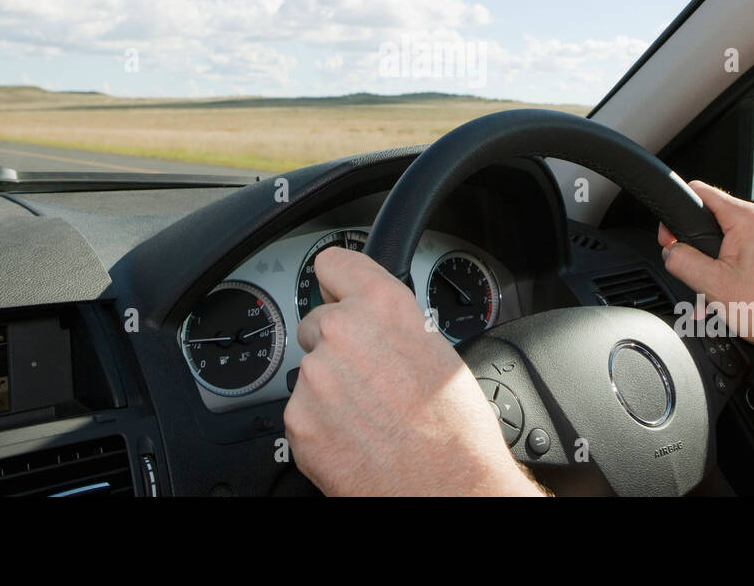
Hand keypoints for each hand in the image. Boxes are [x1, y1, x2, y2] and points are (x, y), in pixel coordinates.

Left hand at [283, 246, 543, 495]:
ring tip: (370, 416)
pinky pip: (301, 412)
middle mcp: (343, 332)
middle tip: (369, 378)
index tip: (335, 289)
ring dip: (330, 389)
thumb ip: (395, 325)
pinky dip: (321, 425)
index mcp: (384, 306)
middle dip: (336, 346)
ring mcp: (315, 377)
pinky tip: (356, 437)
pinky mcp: (297, 419)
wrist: (446, 489)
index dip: (336, 281)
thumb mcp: (438, 350)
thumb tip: (378, 325)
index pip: (334, 264)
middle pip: (317, 323)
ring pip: (310, 372)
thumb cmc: (455, 431)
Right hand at [657, 181, 753, 360]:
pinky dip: (719, 279)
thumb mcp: (715, 285)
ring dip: (704, 271)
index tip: (669, 240)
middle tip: (686, 272)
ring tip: (706, 298)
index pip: (697, 192)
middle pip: (704, 222)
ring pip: (716, 247)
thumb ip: (683, 261)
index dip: (675, 215)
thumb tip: (669, 252)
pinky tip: (717, 303)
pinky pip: (730, 261)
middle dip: (689, 250)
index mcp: (743, 219)